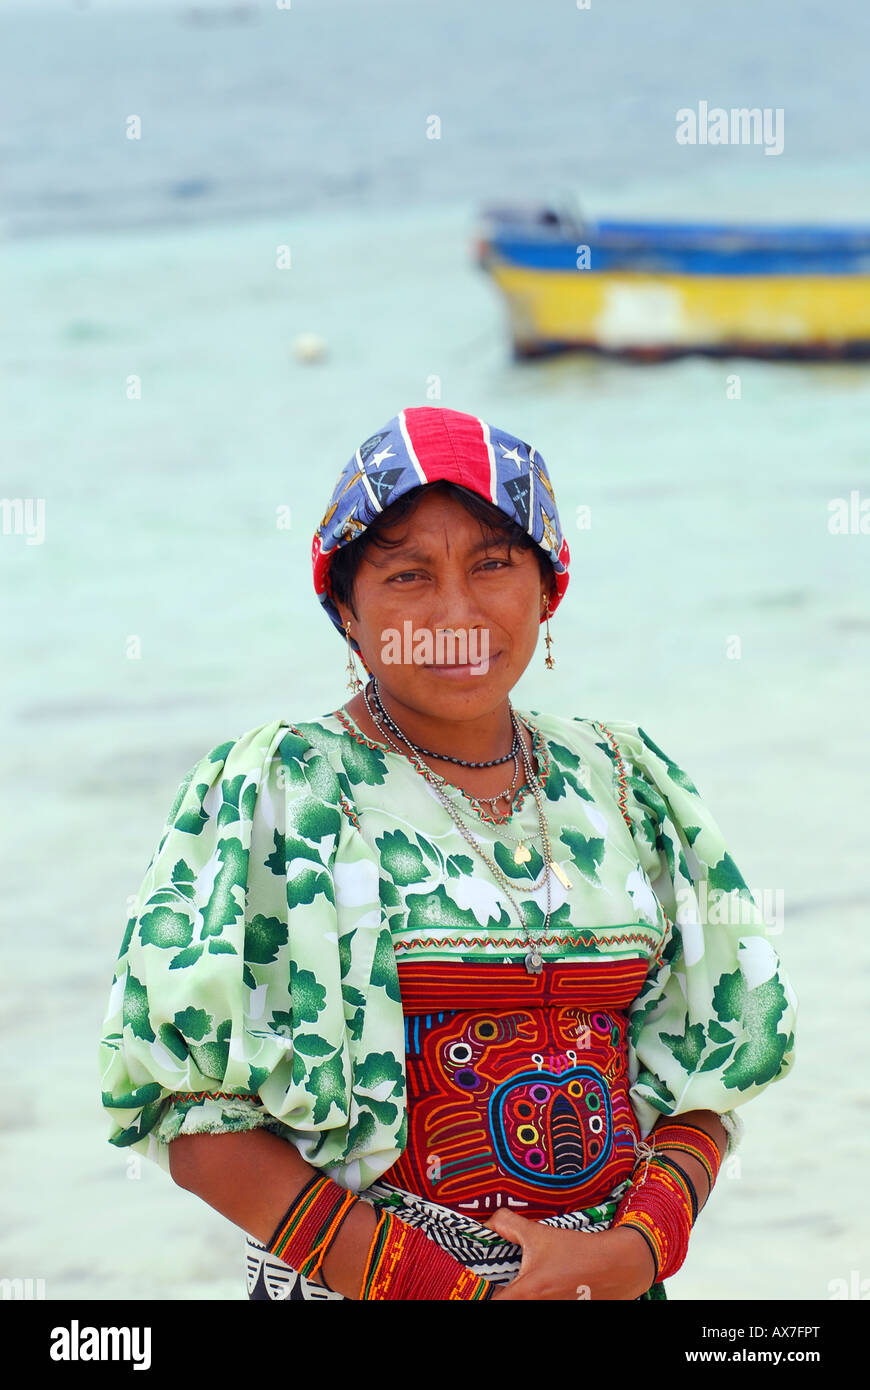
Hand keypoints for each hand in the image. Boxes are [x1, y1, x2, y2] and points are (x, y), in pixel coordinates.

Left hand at [481, 1208, 656, 1300]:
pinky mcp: (566, 1312)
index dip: (483, 1293)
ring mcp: (554, 1312)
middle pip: (506, 1304)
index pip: (492, 1304)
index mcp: (528, 1292)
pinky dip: (538, 1297)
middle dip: (501, 1292)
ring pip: (524, 1305)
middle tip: (502, 1277)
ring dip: (518, 1294)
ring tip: (525, 1278)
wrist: (617, 1267)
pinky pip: (542, 1305)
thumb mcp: (541, 1234)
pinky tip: (543, 1286)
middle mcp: (538, 1308)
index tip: (480, 1283)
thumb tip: (489, 1222)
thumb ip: (510, 1226)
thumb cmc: (578, 1252)